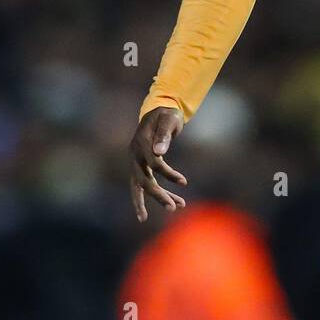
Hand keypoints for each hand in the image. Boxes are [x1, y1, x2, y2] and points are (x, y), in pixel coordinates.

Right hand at [129, 107, 186, 221]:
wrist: (158, 110)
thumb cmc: (166, 114)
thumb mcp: (168, 120)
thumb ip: (164, 135)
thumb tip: (159, 152)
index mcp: (141, 143)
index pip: (153, 164)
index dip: (168, 174)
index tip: (184, 182)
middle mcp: (136, 155)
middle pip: (143, 181)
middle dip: (158, 195)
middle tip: (173, 208)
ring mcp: (137, 161)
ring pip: (143, 186)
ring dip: (159, 198)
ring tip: (178, 207)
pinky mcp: (143, 166)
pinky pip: (149, 183)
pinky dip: (161, 193)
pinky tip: (176, 201)